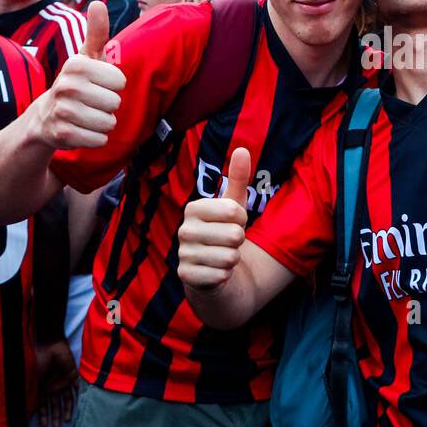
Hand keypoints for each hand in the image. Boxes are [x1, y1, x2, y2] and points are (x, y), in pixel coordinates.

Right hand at [32, 1, 124, 148]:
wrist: (46, 117)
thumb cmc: (78, 82)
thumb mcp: (87, 58)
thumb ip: (96, 32)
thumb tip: (98, 3)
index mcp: (76, 64)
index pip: (120, 81)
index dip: (113, 85)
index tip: (98, 84)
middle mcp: (66, 85)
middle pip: (115, 102)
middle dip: (108, 105)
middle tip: (91, 102)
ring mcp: (62, 110)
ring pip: (109, 123)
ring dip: (103, 122)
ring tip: (87, 115)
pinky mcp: (62, 134)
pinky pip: (99, 139)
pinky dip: (96, 138)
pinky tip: (81, 129)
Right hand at [35, 339, 77, 426]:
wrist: (49, 345)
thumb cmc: (38, 361)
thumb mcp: (32, 379)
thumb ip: (31, 393)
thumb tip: (24, 409)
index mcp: (42, 387)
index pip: (42, 405)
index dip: (43, 415)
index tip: (44, 426)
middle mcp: (52, 386)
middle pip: (55, 404)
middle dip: (55, 416)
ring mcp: (63, 381)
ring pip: (66, 399)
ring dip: (66, 410)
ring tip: (66, 421)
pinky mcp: (72, 375)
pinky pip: (76, 387)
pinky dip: (77, 395)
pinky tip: (78, 406)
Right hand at [176, 147, 249, 292]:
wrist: (210, 270)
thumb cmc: (223, 231)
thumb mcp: (234, 205)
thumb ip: (238, 178)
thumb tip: (243, 149)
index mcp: (193, 208)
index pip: (235, 210)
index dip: (242, 219)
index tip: (233, 222)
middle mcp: (183, 230)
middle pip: (235, 235)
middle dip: (238, 241)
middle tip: (227, 242)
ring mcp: (183, 254)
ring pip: (230, 257)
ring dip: (233, 259)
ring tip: (222, 256)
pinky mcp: (186, 276)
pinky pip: (222, 275)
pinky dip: (225, 275)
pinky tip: (216, 271)